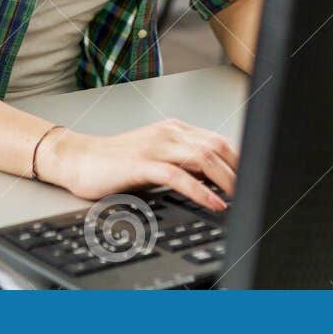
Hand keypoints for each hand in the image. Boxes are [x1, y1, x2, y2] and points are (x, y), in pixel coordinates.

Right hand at [36, 119, 236, 211]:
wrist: (78, 160)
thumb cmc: (115, 163)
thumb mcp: (156, 159)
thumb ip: (184, 164)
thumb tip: (216, 180)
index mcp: (174, 129)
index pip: (218, 141)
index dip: (240, 161)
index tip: (253, 180)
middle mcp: (168, 132)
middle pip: (216, 147)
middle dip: (239, 172)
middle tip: (252, 192)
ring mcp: (155, 146)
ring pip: (203, 158)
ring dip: (226, 181)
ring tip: (240, 199)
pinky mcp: (141, 163)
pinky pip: (179, 176)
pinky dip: (201, 192)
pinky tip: (213, 204)